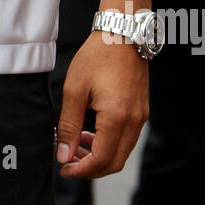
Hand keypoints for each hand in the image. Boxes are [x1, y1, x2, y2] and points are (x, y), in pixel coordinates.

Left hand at [56, 30, 148, 179]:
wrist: (122, 34)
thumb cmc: (97, 57)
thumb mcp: (74, 90)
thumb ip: (68, 126)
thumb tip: (63, 155)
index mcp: (117, 118)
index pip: (102, 160)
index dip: (81, 170)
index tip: (64, 169)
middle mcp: (134, 121)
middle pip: (114, 163)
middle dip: (90, 168)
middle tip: (68, 161)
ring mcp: (140, 117)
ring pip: (122, 152)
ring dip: (99, 156)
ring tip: (75, 145)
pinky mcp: (141, 111)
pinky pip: (126, 138)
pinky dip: (109, 143)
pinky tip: (90, 132)